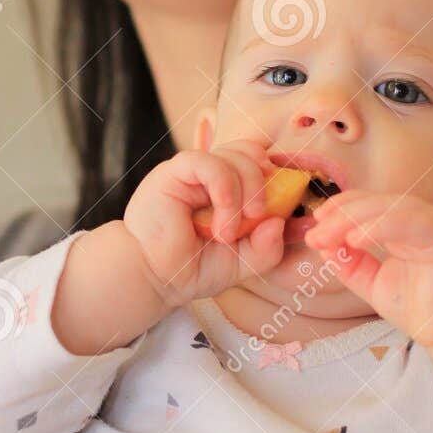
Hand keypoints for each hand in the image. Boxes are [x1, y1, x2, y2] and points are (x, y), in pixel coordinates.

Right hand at [123, 140, 287, 310]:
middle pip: (252, 153)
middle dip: (263, 185)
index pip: (258, 160)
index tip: (280, 211)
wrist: (152, 279)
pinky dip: (225, 189)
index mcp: (226, 188)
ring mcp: (191, 172)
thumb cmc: (192, 269)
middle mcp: (209, 175)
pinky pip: (209, 163)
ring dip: (243, 194)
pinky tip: (222, 220)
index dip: (275, 177)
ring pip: (234, 156)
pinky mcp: (173, 172)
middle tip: (257, 218)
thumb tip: (279, 222)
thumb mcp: (243, 263)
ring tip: (229, 232)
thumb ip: (268, 248)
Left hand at [304, 191, 432, 346]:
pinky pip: (411, 223)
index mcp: (409, 225)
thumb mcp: (374, 284)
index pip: (372, 205)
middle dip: (342, 214)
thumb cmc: (423, 308)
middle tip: (315, 230)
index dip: (342, 207)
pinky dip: (380, 226)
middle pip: (378, 203)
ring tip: (328, 234)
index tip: (316, 220)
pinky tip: (355, 238)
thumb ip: (351, 264)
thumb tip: (324, 245)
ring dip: (354, 218)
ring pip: (392, 208)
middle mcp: (425, 219)